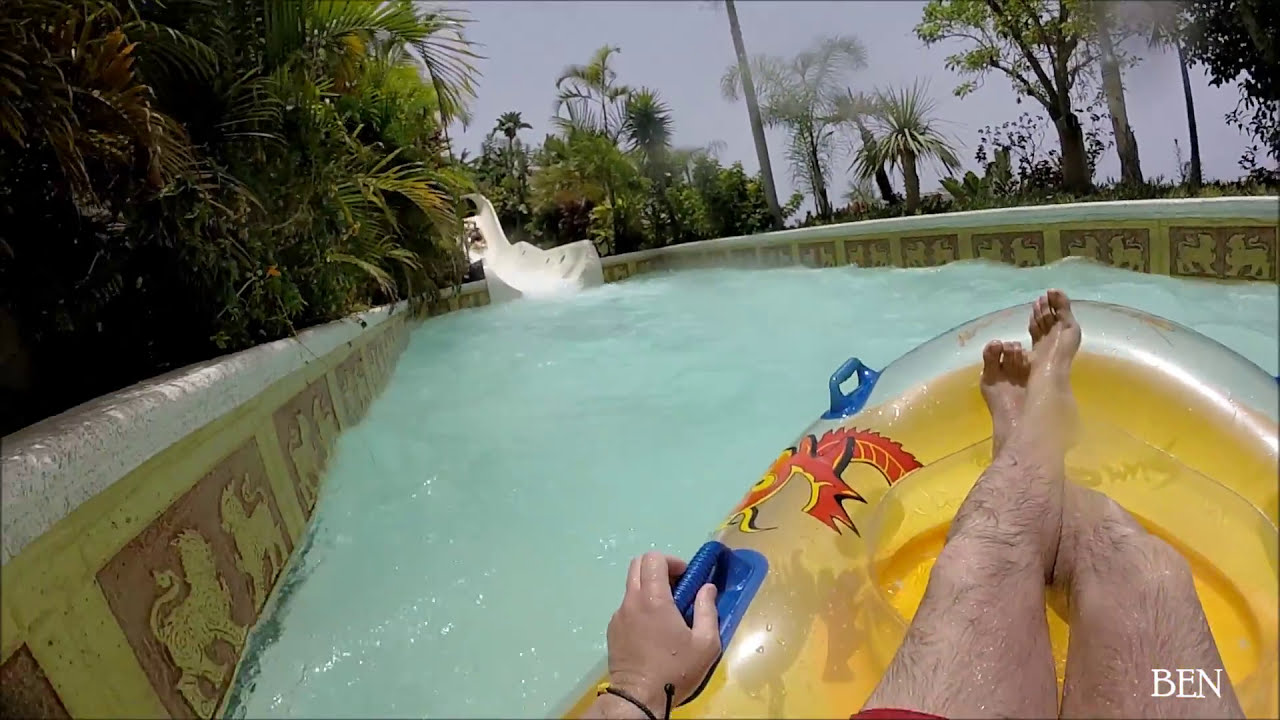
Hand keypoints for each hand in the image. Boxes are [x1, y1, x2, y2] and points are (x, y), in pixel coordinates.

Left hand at [605, 551, 720, 713]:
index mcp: (653, 599)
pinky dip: (640, 605)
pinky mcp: (612, 629)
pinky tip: (653, 630)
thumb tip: (707, 588)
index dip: (672, 561)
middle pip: (638, 564)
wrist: (639, 698)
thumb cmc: (675, 670)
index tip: (686, 577)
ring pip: (631, 585)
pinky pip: (627, 605)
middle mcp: (631, 601)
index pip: (653, 558)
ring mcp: (618, 615)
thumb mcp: (705, 644)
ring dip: (649, 587)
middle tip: (677, 587)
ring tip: (667, 611)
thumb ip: (708, 610)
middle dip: (659, 568)